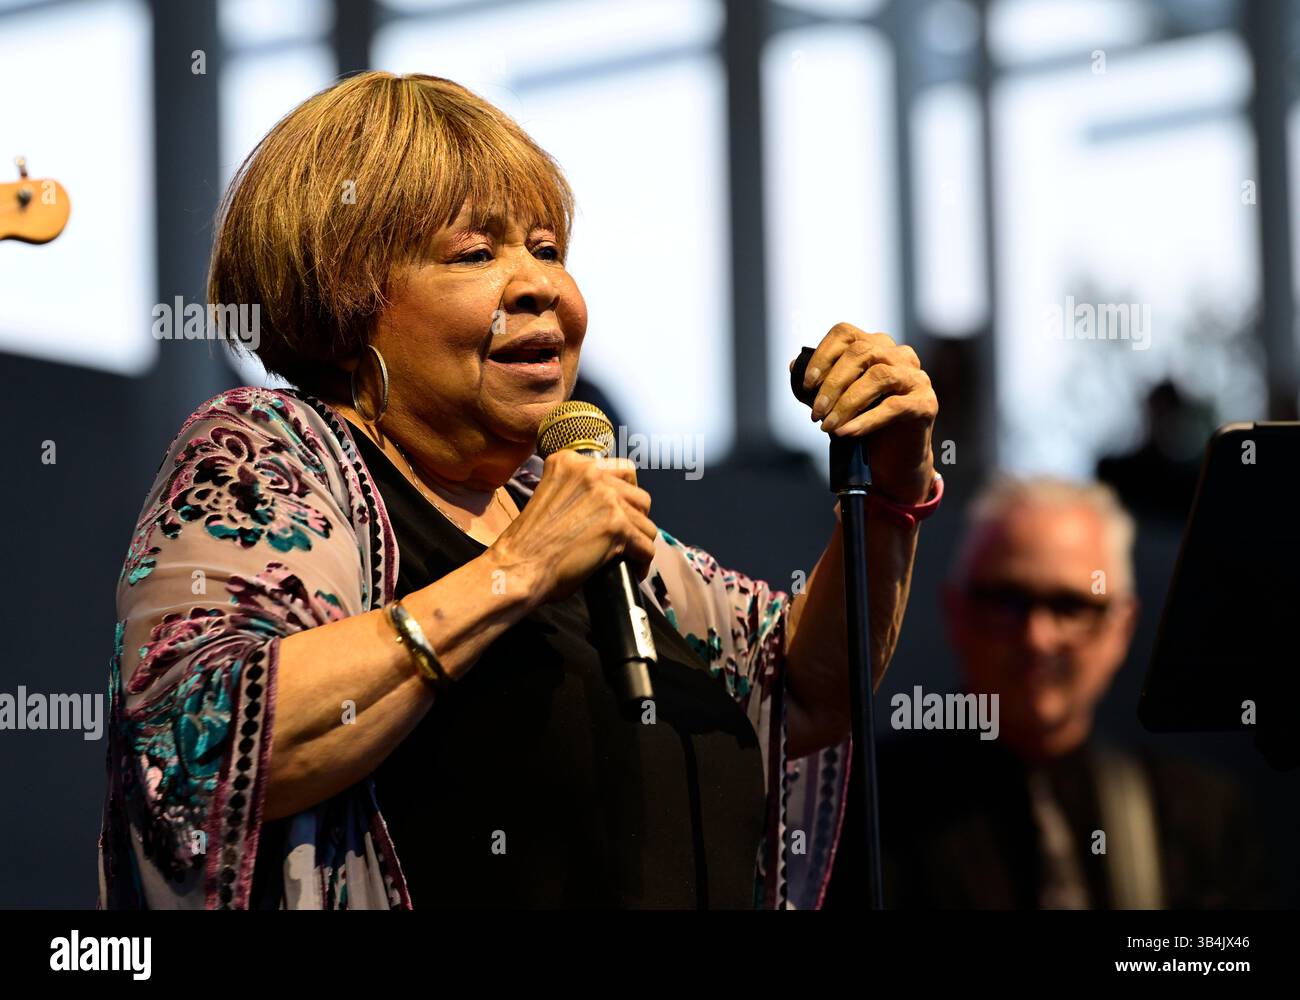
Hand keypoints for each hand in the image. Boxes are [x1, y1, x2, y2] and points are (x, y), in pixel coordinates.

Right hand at [490, 450, 657, 605]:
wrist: (518, 567)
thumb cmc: (529, 543)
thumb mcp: (549, 495)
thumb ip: (577, 490)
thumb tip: (611, 503)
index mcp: (571, 462)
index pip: (622, 470)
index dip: (625, 494)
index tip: (620, 512)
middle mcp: (591, 473)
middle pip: (639, 495)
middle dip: (636, 518)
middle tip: (625, 536)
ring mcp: (606, 498)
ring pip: (646, 522)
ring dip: (640, 541)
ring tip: (629, 556)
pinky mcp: (617, 526)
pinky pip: (646, 546)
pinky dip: (642, 562)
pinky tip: (632, 570)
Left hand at [795, 323, 938, 503]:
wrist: (895, 461)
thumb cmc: (866, 425)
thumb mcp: (838, 401)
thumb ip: (820, 383)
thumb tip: (793, 366)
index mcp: (876, 346)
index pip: (846, 334)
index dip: (822, 356)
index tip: (807, 384)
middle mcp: (899, 355)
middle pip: (861, 353)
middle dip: (832, 384)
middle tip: (816, 413)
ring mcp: (916, 377)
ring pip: (879, 376)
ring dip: (847, 403)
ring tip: (829, 426)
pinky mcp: (926, 402)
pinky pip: (894, 406)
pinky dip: (866, 420)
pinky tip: (847, 432)